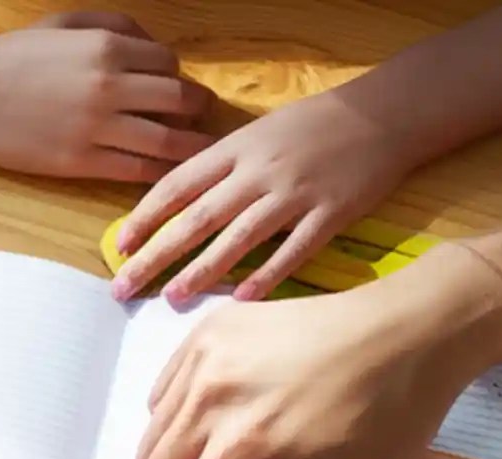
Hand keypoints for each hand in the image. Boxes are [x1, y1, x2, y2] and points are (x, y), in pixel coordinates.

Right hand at [0, 12, 214, 181]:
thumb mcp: (62, 23)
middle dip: (199, 110)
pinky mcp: (81, 162)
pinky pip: (136, 170)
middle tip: (205, 119)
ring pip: (166, 140)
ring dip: (192, 147)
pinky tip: (171, 177)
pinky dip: (161, 173)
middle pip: (178, 99)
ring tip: (205, 154)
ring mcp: (96, 127)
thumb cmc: (10, 56)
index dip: (179, 77)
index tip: (180, 90)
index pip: (168, 63)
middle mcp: (109, 85)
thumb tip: (152, 42)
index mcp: (106, 47)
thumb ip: (112, 25)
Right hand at [41, 280, 500, 458]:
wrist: (405, 327)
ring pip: (153, 439)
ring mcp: (205, 360)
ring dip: (179, 458)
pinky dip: (183, 413)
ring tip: (245, 440)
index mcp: (248, 457)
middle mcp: (212, 405)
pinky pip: (162, 393)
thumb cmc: (389, 418)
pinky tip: (235, 403)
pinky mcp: (205, 329)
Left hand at [110, 91, 416, 301]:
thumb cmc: (313, 125)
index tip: (119, 247)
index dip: (144, 218)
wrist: (383, 114)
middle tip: (124, 287)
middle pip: (196, 219)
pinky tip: (242, 300)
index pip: (176, 185)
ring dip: (201, 271)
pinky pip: (292, 252)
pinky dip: (267, 277)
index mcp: (235, 149)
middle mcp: (259, 171)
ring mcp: (294, 194)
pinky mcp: (329, 215)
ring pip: (237, 238)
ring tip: (171, 296)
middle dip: (155, 256)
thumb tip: (177, 205)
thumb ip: (221, 167)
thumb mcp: (258, 133)